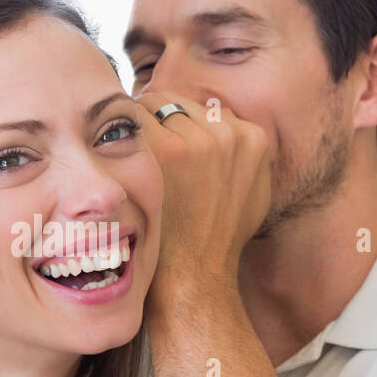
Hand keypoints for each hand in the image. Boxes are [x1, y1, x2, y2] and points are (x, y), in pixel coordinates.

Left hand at [133, 90, 273, 309]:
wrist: (194, 275)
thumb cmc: (216, 239)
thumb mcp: (253, 192)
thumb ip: (243, 153)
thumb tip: (224, 118)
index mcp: (253, 138)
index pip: (204, 108)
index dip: (179, 128)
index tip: (168, 154)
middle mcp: (229, 134)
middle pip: (177, 101)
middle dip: (159, 122)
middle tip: (147, 160)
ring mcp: (198, 140)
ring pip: (153, 105)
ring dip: (138, 129)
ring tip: (136, 166)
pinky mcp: (166, 150)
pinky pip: (133, 119)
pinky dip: (122, 138)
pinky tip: (123, 166)